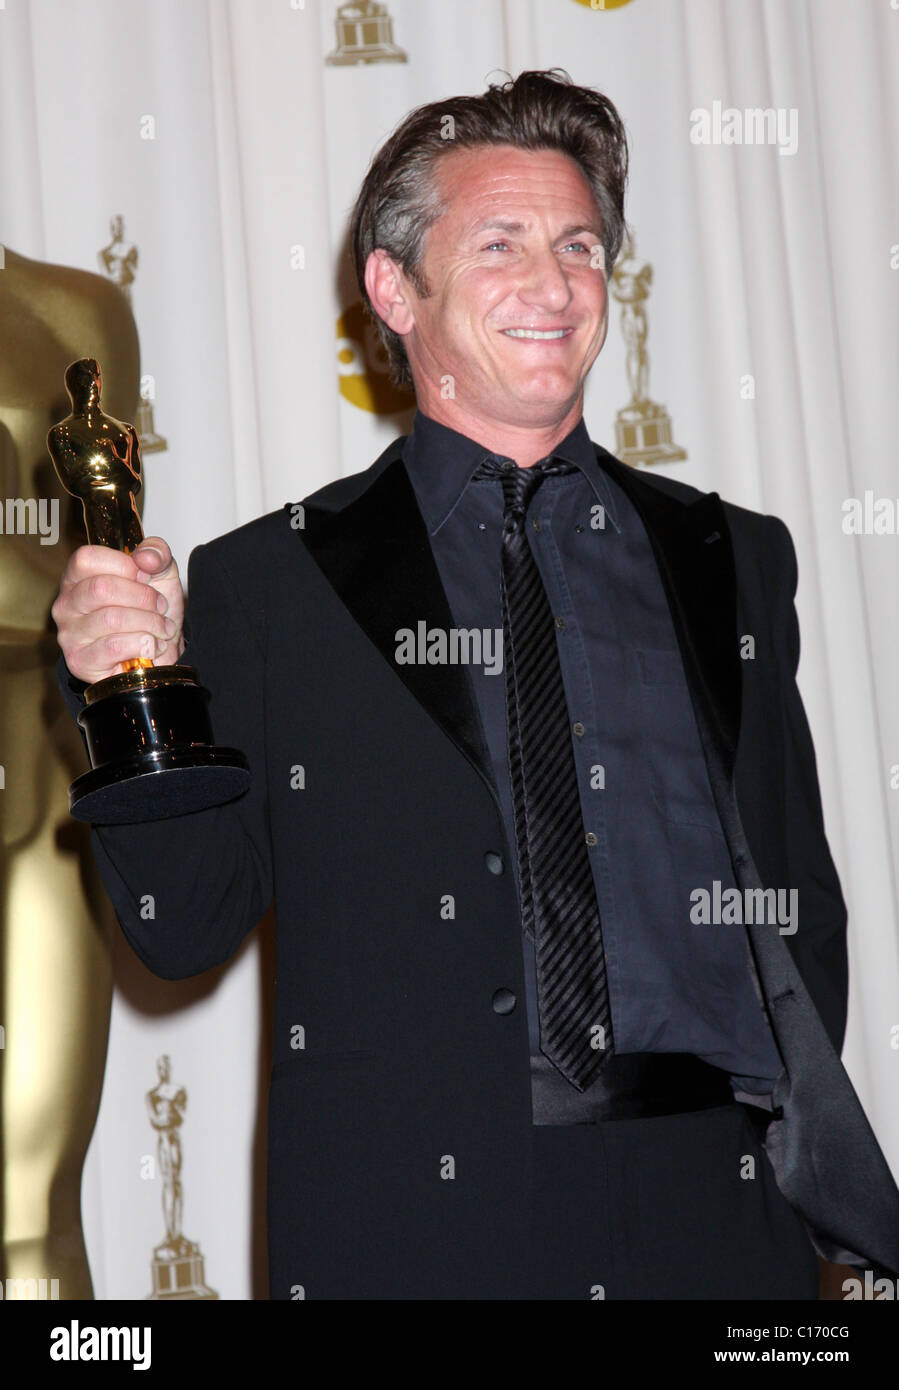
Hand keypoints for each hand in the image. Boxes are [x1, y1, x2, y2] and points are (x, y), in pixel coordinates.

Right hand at [51, 536, 184, 683]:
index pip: (87, 558)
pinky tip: (151, 646)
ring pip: (112, 618)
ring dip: (150, 623)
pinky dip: (144, 645)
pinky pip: (115, 647)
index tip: (145, 577)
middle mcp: (67, 604)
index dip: (124, 565)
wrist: (159, 654)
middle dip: (143, 597)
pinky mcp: (80, 661)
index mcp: (78, 577)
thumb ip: (156, 553)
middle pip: (102, 588)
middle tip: (161, 607)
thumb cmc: (150, 612)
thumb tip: (146, 557)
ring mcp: (69, 634)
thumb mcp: (160, 573)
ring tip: (162, 628)